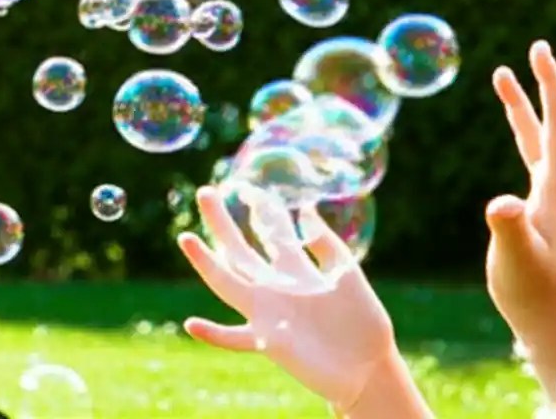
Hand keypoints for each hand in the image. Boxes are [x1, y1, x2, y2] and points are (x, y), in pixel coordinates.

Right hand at [178, 186, 430, 417]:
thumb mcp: (348, 274)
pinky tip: (192, 324)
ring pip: (227, 283)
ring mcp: (267, 313)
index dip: (261, 207)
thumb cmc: (364, 323)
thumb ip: (326, 245)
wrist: (369, 368)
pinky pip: (235, 338)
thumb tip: (306, 209)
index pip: (272, 230)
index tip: (245, 186)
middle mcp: (275, 287)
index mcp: (296, 269)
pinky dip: (214, 334)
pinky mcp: (268, 340)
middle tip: (205, 192)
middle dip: (222, 221)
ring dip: (206, 262)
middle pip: (240, 249)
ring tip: (185, 238)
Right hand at [489, 40, 555, 402]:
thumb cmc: (540, 300)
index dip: (550, 85)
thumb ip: (511, 229)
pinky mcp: (546, 216)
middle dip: (544, 86)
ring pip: (544, 141)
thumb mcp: (518, 262)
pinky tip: (517, 140)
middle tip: (532, 52)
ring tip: (503, 81)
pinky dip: (526, 141)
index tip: (537, 50)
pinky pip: (537, 163)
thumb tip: (505, 205)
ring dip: (526, 111)